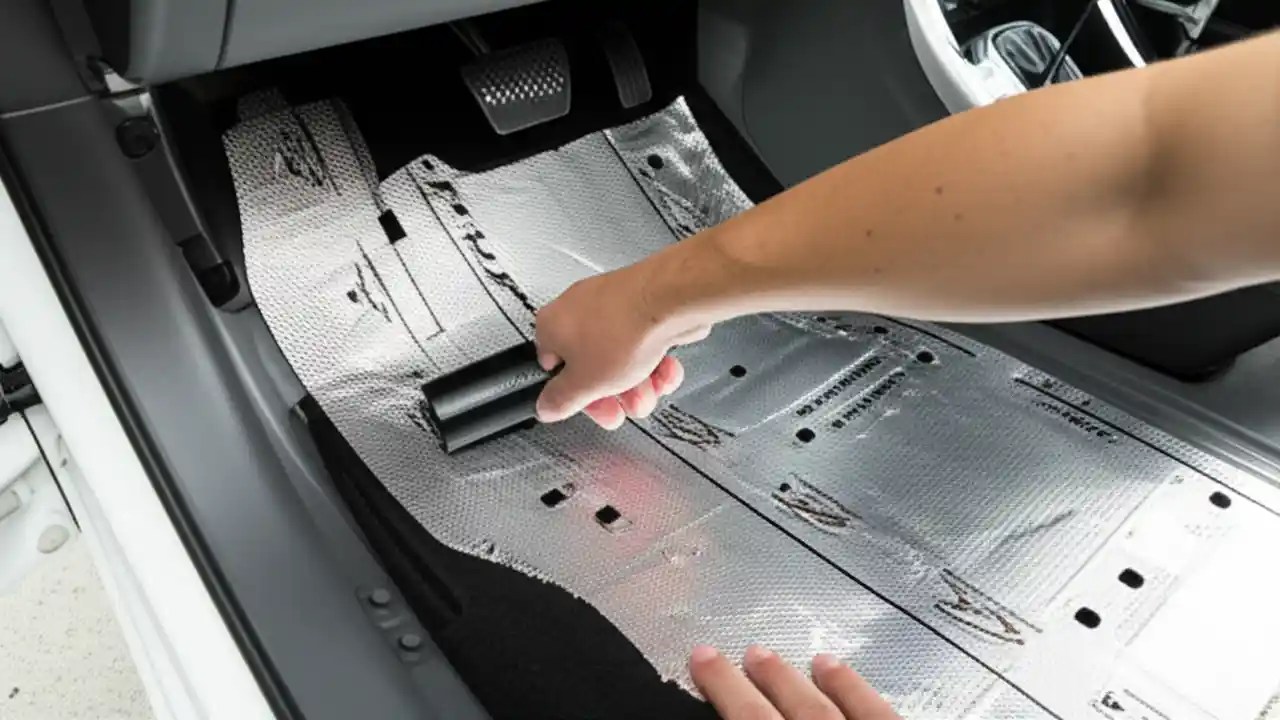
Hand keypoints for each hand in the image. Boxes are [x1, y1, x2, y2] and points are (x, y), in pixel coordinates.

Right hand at [535, 264, 708, 428]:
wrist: (669, 301)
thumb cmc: (623, 332)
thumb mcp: (585, 384)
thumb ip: (561, 400)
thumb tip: (547, 407)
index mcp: (551, 326)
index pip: (553, 370)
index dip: (576, 396)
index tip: (595, 407)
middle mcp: (576, 310)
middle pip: (592, 368)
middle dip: (615, 394)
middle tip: (628, 404)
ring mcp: (610, 305)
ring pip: (621, 358)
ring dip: (639, 382)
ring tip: (651, 388)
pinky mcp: (641, 304)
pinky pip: (643, 341)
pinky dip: (656, 360)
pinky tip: (665, 369)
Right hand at [690, 645, 900, 719]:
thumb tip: (727, 713)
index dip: (720, 688)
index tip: (699, 662)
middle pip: (770, 715)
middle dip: (740, 685)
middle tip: (717, 658)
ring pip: (820, 708)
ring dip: (787, 680)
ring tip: (765, 656)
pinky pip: (876, 710)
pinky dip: (852, 686)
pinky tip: (837, 667)